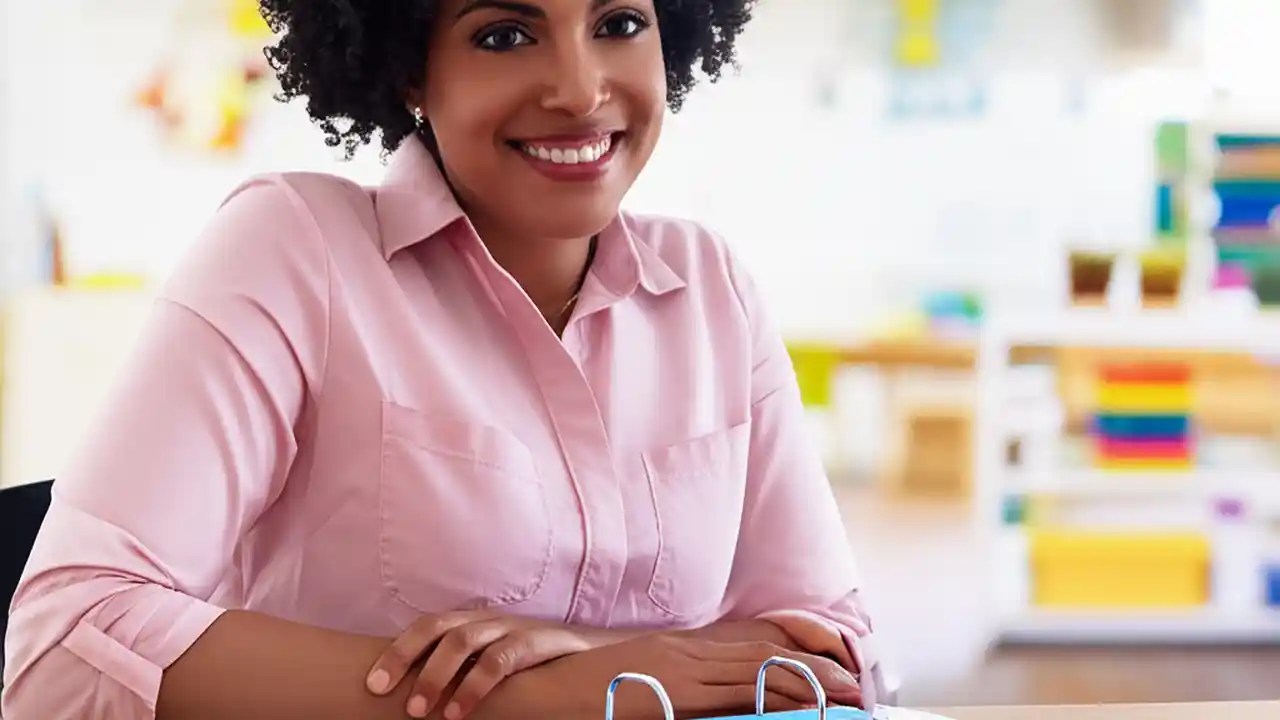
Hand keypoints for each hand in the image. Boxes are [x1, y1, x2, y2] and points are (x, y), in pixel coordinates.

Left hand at [365, 610, 625, 718]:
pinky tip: (460, 709)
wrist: (592, 656)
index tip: (372, 685)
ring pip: (466, 638)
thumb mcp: (491, 668)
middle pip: (439, 627)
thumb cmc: (532, 670)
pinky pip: (502, 658)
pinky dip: (476, 683)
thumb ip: (459, 676)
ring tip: (422, 711)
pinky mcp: (538, 641)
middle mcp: (488, 620)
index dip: (397, 651)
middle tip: (386, 695)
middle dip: (407, 659)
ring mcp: (513, 628)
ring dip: (438, 674)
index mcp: (471, 624)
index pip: (426, 627)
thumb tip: (414, 701)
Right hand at [511, 634, 862, 719]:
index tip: (831, 670)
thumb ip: (672, 694)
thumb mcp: (636, 687)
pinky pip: (731, 693)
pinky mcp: (671, 691)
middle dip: (815, 671)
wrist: (538, 692)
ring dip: (806, 684)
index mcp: (680, 652)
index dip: (794, 659)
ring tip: (845, 696)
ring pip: (757, 672)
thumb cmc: (579, 695)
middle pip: (764, 658)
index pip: (749, 652)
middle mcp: (685, 654)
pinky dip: (770, 697)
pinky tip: (797, 704)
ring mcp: (679, 669)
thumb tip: (704, 706)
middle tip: (858, 685)